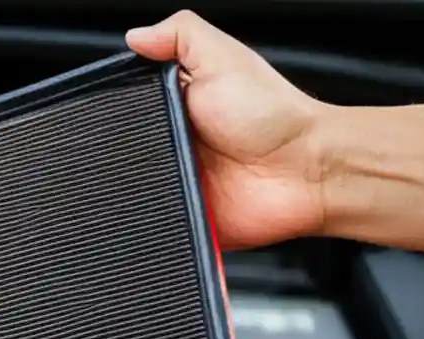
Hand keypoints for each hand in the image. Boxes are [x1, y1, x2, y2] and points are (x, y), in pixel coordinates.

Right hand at [125, 11, 328, 248]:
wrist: (306, 172)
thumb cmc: (275, 115)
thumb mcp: (224, 58)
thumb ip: (180, 35)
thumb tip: (136, 34)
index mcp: (178, 104)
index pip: (128, 104)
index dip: (117, 104)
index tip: (116, 103)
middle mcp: (175, 141)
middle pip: (123, 147)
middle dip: (123, 147)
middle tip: (151, 138)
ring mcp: (178, 178)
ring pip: (132, 185)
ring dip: (137, 182)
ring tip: (165, 167)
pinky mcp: (183, 213)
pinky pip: (152, 218)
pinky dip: (151, 214)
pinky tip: (167, 198)